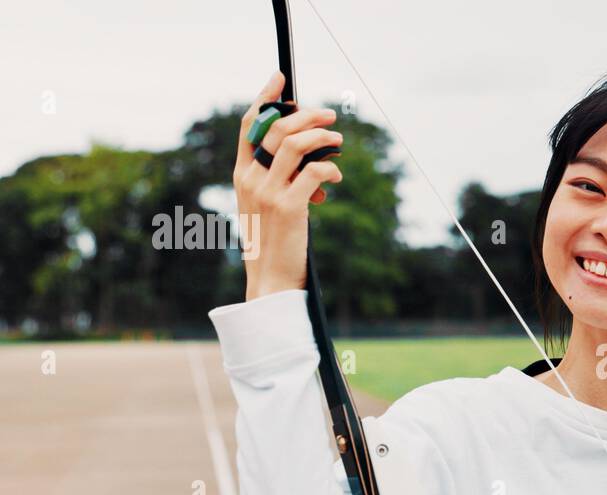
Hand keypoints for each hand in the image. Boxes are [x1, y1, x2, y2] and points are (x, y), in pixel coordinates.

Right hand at [233, 71, 343, 300]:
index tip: (281, 78)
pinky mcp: (289, 207)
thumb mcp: (267, 203)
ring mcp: (268, 192)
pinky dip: (330, 167)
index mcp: (241, 173)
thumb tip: (311, 154)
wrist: (270, 276)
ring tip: (338, 141)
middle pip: (277, 128)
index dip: (264, 97)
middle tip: (329, 116)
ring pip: (296, 145)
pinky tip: (335, 174)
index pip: (248, 125)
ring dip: (323, 137)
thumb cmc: (273, 239)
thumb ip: (279, 177)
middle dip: (307, 114)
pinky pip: (315, 171)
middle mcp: (250, 178)